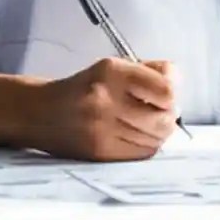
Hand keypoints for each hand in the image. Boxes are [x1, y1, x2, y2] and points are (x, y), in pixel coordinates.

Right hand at [31, 57, 178, 160]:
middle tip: (164, 112)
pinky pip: (141, 153)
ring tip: (151, 123)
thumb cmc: (85, 88)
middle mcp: (106, 100)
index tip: (168, 93)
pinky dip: (147, 145)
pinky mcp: (99, 151)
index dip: (172, 93)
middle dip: (170, 116)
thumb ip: (150, 71)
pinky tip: (139, 136)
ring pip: (155, 139)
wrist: (41, 112)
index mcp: (112, 73)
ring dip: (160, 132)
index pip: (165, 90)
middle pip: (163, 118)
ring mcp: (102, 128)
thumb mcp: (114, 67)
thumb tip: (177, 84)